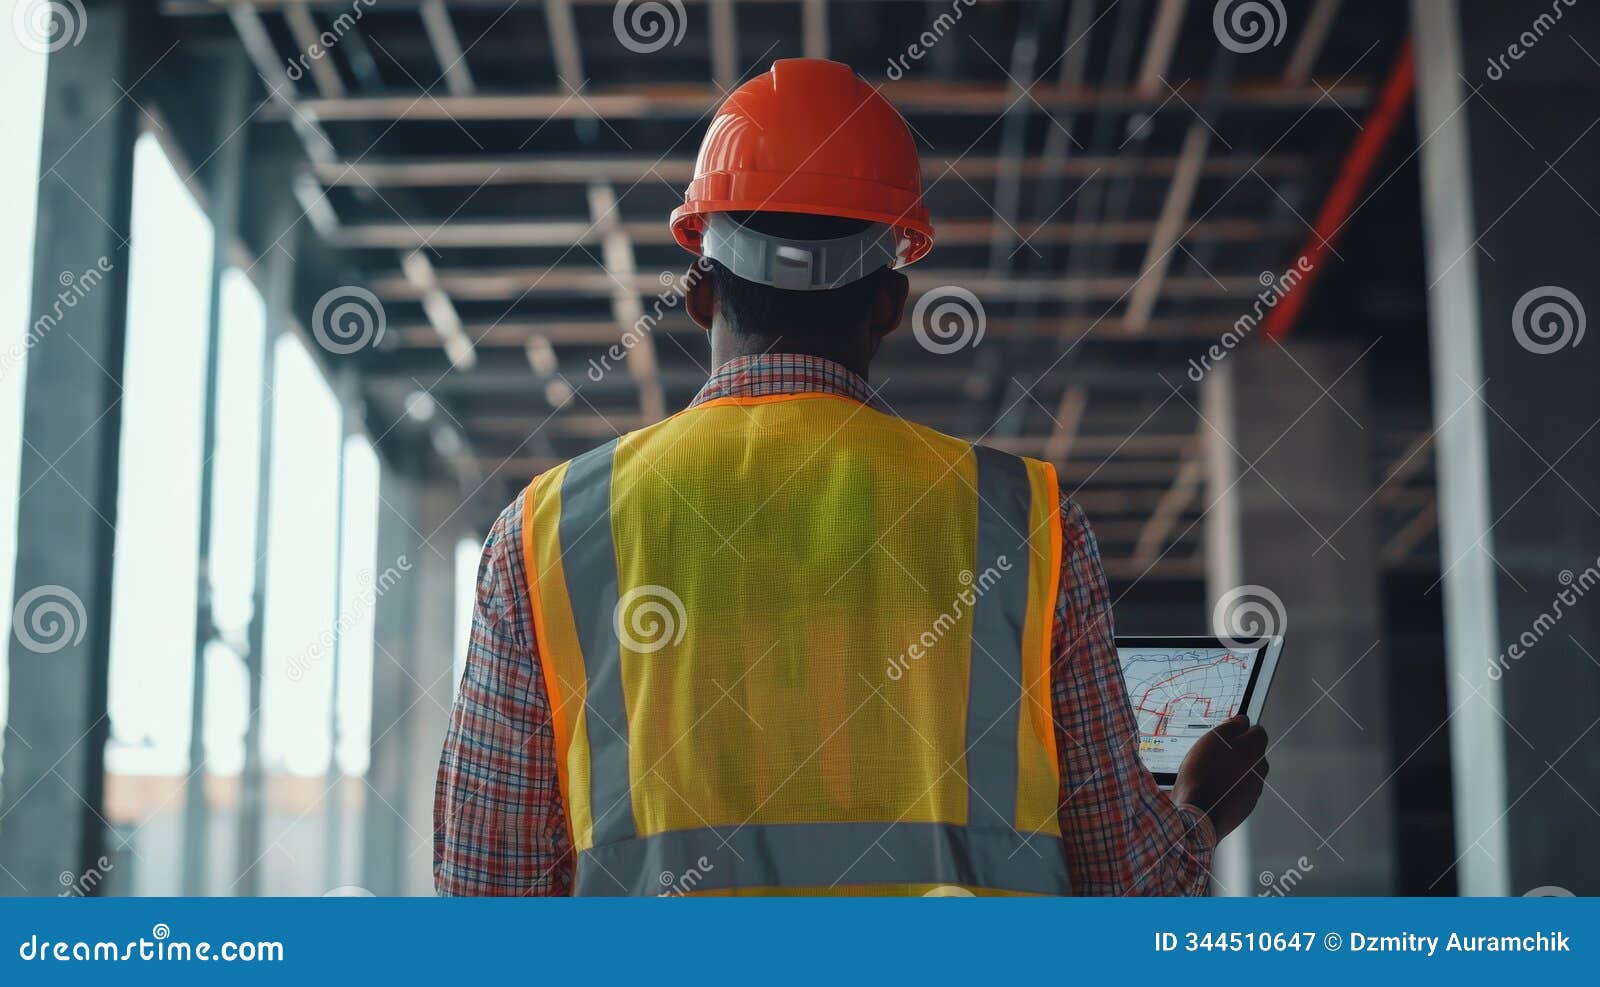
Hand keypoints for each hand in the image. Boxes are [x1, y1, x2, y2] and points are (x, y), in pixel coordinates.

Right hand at [1170, 715, 1268, 840]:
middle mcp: (1260, 770)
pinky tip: (1211, 789)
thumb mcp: (1213, 738)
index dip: (1241, 730)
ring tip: (1209, 773)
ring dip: (1232, 771)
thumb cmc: (1203, 773)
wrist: (1198, 813)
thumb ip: (1231, 726)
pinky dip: (1229, 789)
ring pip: (1246, 774)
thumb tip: (1243, 720)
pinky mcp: (1246, 807)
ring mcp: (1255, 790)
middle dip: (1237, 752)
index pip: (1258, 731)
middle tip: (1214, 753)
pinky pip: (1240, 792)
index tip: (1228, 733)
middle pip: (1253, 754)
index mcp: (1255, 750)